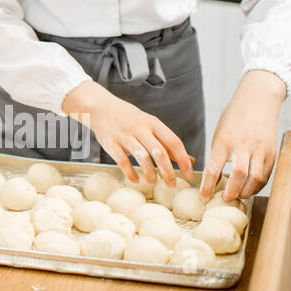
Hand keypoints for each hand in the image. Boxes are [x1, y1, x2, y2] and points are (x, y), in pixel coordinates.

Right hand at [60, 80, 194, 187]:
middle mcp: (140, 128)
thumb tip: (190, 160)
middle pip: (159, 152)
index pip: (173, 142)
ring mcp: (124, 135)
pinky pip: (122, 160)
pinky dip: (130, 172)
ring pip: (141, 156)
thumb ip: (167, 143)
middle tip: (172, 184)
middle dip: (168, 171)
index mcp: (152, 123)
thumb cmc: (129, 118)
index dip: (183, 160)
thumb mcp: (150, 125)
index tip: (189, 174)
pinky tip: (135, 179)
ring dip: (150, 172)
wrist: (99, 106)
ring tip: (153, 181)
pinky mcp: (110, 142)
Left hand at [199, 70, 285, 201]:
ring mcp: (259, 150)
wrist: (258, 101)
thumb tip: (214, 176)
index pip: (214, 169)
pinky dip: (258, 185)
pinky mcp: (272, 152)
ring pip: (255, 178)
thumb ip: (218, 153)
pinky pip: (266, 174)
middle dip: (231, 192)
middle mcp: (243, 146)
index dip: (208, 186)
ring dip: (245, 191)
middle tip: (224, 199)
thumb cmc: (235, 117)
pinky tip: (250, 188)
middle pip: (238, 176)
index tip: (203, 197)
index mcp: (224, 141)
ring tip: (237, 195)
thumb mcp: (220, 132)